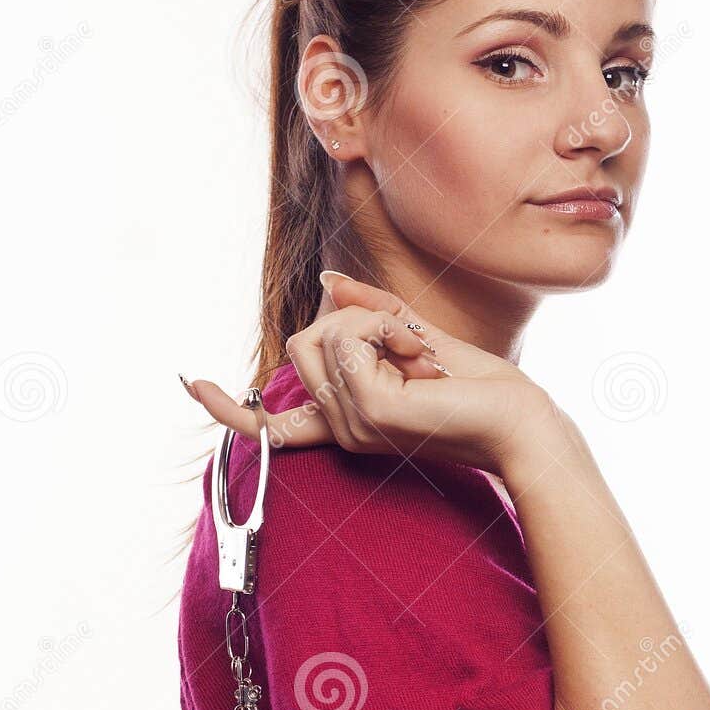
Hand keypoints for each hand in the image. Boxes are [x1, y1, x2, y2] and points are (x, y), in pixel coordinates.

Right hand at [181, 271, 554, 475]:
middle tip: (411, 343)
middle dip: (353, 321)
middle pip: (300, 343)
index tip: (192, 383)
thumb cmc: (474, 385)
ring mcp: (353, 424)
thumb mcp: (411, 337)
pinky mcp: (370, 411)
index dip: (226, 408)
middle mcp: (341, 427)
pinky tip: (419, 353)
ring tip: (422, 353)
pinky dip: (383, 327)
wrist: (517, 418)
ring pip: (321, 336)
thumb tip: (325, 282)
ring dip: (376, 322)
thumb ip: (366, 312)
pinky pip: (346, 339)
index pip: (268, 424)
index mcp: (343, 418)